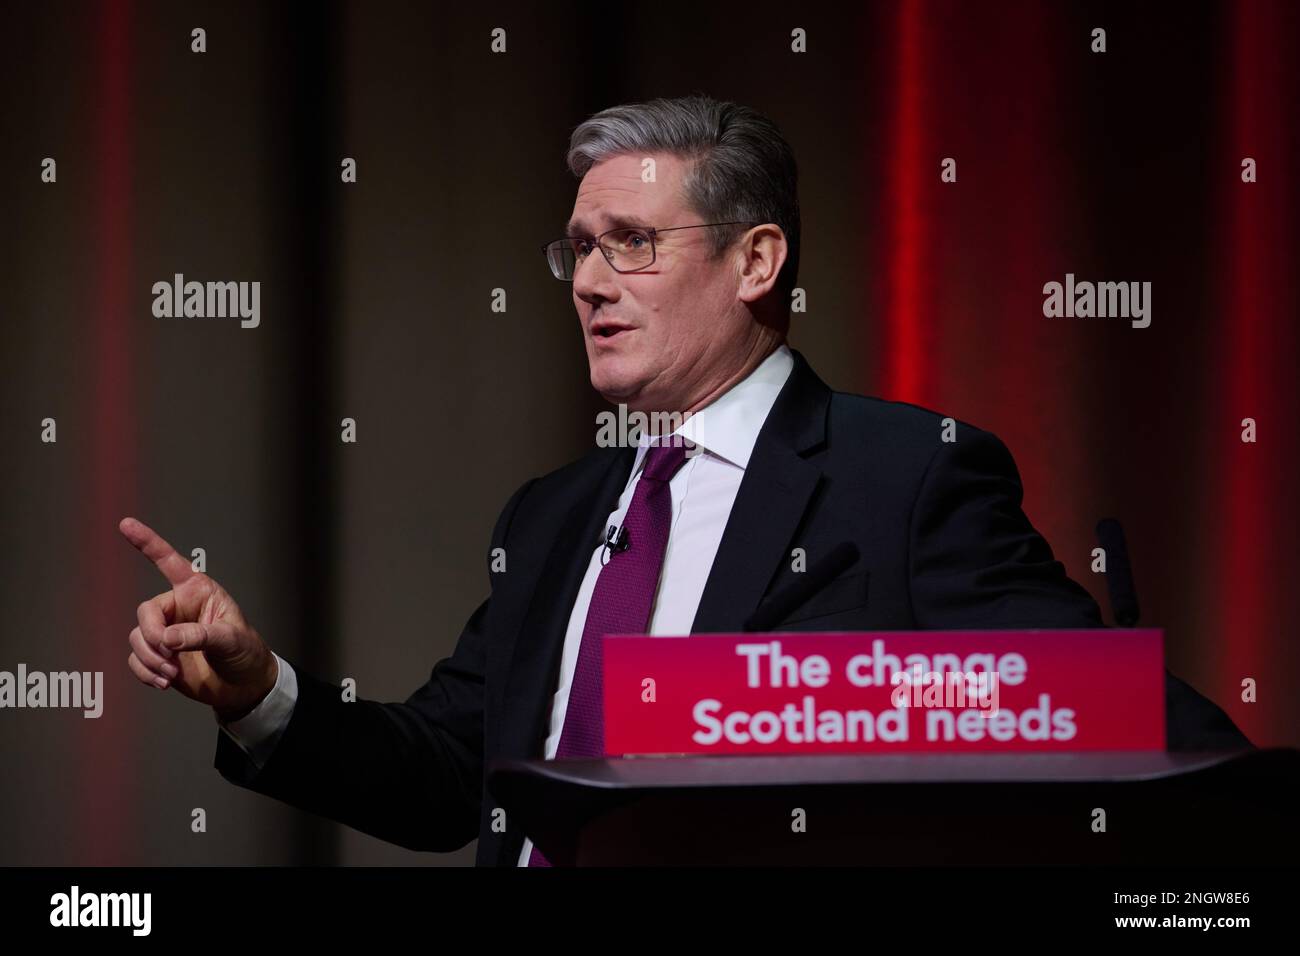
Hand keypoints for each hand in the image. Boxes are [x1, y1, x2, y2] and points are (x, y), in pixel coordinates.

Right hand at [119, 517, 277, 721]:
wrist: (243, 685)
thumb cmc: (245, 652)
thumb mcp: (231, 639)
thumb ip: (200, 636)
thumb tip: (167, 638)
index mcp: (198, 591)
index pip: (169, 562)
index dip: (148, 543)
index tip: (126, 524)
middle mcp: (178, 608)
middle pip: (145, 612)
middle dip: (151, 635)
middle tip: (170, 655)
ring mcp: (166, 632)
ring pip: (137, 638)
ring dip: (150, 659)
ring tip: (172, 673)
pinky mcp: (158, 656)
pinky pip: (136, 659)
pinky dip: (145, 672)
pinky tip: (164, 682)